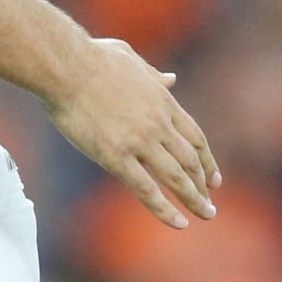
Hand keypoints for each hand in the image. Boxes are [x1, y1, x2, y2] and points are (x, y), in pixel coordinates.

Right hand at [44, 37, 219, 228]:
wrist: (66, 68)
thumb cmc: (92, 58)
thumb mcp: (132, 59)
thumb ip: (154, 74)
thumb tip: (173, 79)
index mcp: (163, 102)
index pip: (194, 137)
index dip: (207, 160)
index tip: (214, 178)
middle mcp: (158, 124)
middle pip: (190, 161)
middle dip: (203, 185)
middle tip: (209, 203)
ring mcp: (139, 142)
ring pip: (176, 178)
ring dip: (195, 199)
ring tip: (205, 215)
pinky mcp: (116, 157)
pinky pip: (146, 189)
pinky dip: (165, 209)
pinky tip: (179, 222)